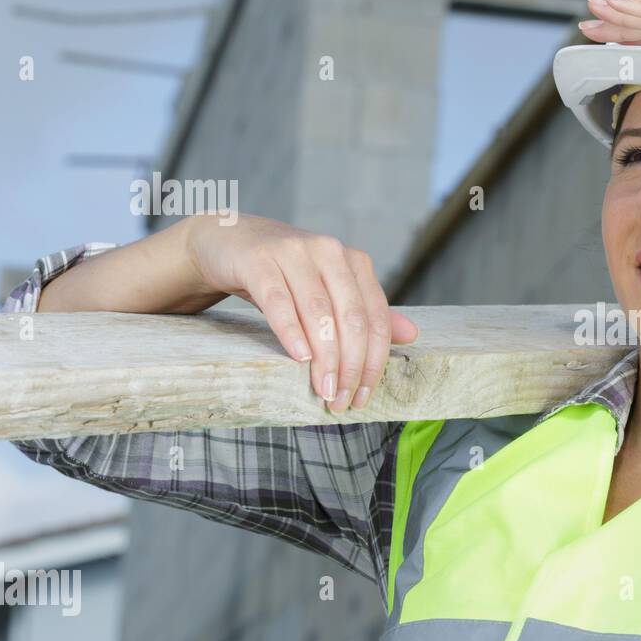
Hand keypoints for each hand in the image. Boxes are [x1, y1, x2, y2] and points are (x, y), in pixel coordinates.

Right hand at [183, 213, 417, 412]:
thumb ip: (367, 313)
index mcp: (354, 262)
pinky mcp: (259, 260)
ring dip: (324, 357)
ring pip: (319, 312)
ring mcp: (294, 252)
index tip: (366, 395)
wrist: (228, 241)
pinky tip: (299, 358)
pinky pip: (279, 301)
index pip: (376, 318)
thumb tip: (412, 335)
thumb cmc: (285, 274)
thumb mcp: (329, 290)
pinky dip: (291, 332)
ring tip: (324, 390)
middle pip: (351, 318)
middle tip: (342, 399)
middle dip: (351, 365)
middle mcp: (329, 252)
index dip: (374, 361)